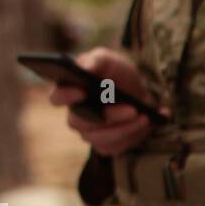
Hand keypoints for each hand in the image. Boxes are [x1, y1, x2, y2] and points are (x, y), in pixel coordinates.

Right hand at [49, 47, 167, 155]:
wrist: (136, 91)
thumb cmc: (115, 73)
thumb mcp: (107, 59)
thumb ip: (94, 60)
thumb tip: (85, 68)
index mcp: (69, 92)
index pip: (57, 97)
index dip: (66, 96)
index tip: (82, 91)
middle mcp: (75, 116)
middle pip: (81, 122)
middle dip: (109, 116)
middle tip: (132, 109)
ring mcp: (89, 133)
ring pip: (100, 138)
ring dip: (125, 128)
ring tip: (144, 117)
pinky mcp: (105, 145)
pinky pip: (115, 147)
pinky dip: (133, 135)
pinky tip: (146, 122)